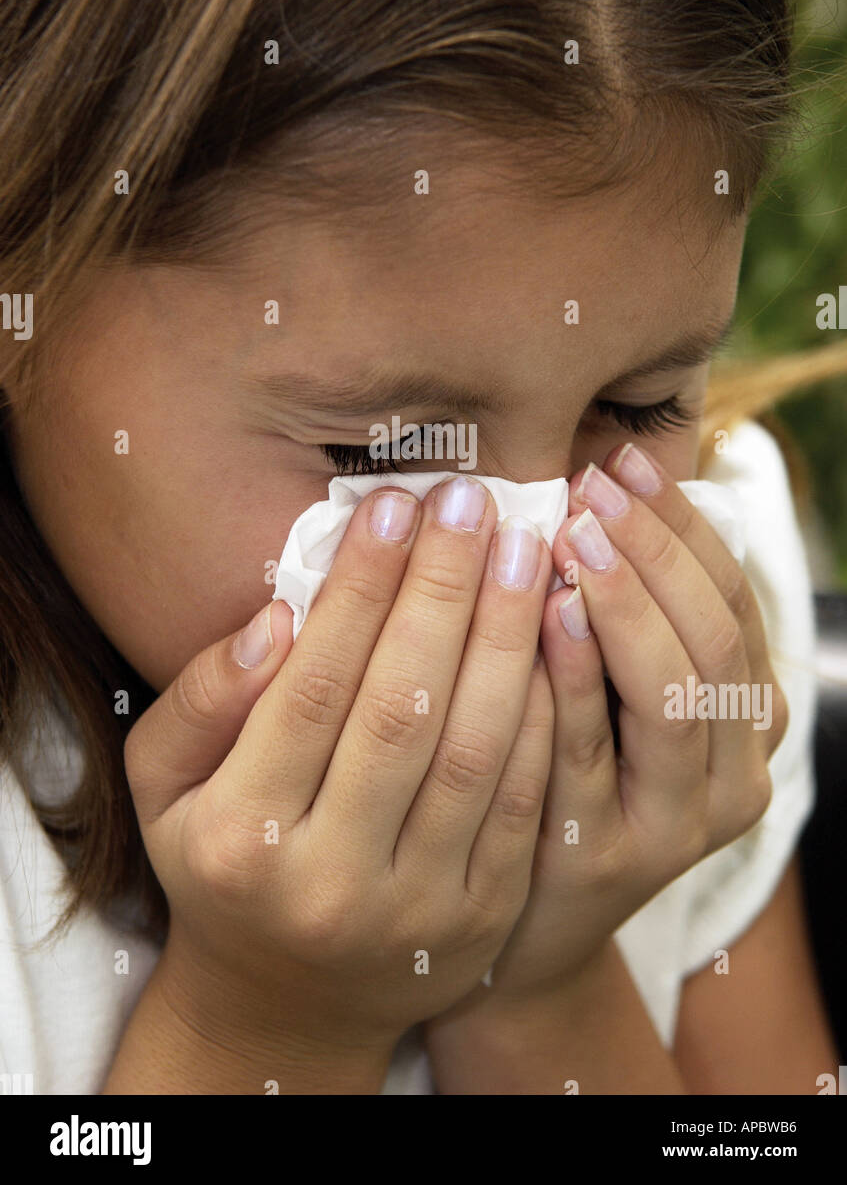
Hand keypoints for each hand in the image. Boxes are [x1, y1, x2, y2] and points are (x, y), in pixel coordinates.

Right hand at [123, 477, 556, 1058]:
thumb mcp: (163, 788)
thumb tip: (279, 615)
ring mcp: (420, 907)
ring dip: (510, 636)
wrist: (287, 1002)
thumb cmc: (220, 862)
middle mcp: (333, 881)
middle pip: (405, 709)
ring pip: (480, 750)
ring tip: (528, 547)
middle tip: (474, 502)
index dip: (360, 589)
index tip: (392, 506)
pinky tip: (556, 631)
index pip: (314, 688)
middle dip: (445, 591)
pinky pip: (528, 796)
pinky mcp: (485, 915)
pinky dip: (547, 706)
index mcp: (242, 839)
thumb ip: (202, 699)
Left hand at [442, 441, 787, 1006]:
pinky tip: (545, 612)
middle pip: (713, 641)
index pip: (732, 600)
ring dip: (627, 603)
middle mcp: (737, 773)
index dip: (682, 525)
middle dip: (655, 551)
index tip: (623, 460)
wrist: (523, 918)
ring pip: (676, 697)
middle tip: (594, 485)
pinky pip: (593, 754)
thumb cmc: (565, 775)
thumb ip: (626, 612)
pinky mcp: (612, 859)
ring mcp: (681, 824)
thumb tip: (601, 482)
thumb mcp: (617, 694)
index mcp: (749, 716)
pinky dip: (575, 675)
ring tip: (577, 534)